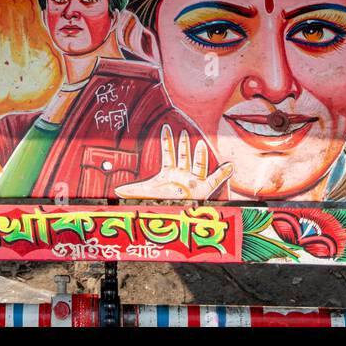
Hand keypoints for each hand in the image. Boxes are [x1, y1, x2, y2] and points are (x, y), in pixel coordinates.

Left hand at [114, 124, 231, 200]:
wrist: (175, 220)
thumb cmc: (162, 205)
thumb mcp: (146, 195)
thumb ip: (132, 191)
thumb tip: (116, 190)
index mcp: (169, 173)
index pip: (168, 152)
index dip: (167, 139)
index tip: (166, 126)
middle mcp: (182, 175)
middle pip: (183, 156)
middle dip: (184, 144)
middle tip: (184, 130)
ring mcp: (194, 181)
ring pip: (199, 164)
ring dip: (200, 155)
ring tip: (202, 144)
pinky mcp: (205, 190)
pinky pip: (216, 180)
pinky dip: (223, 173)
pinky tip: (230, 165)